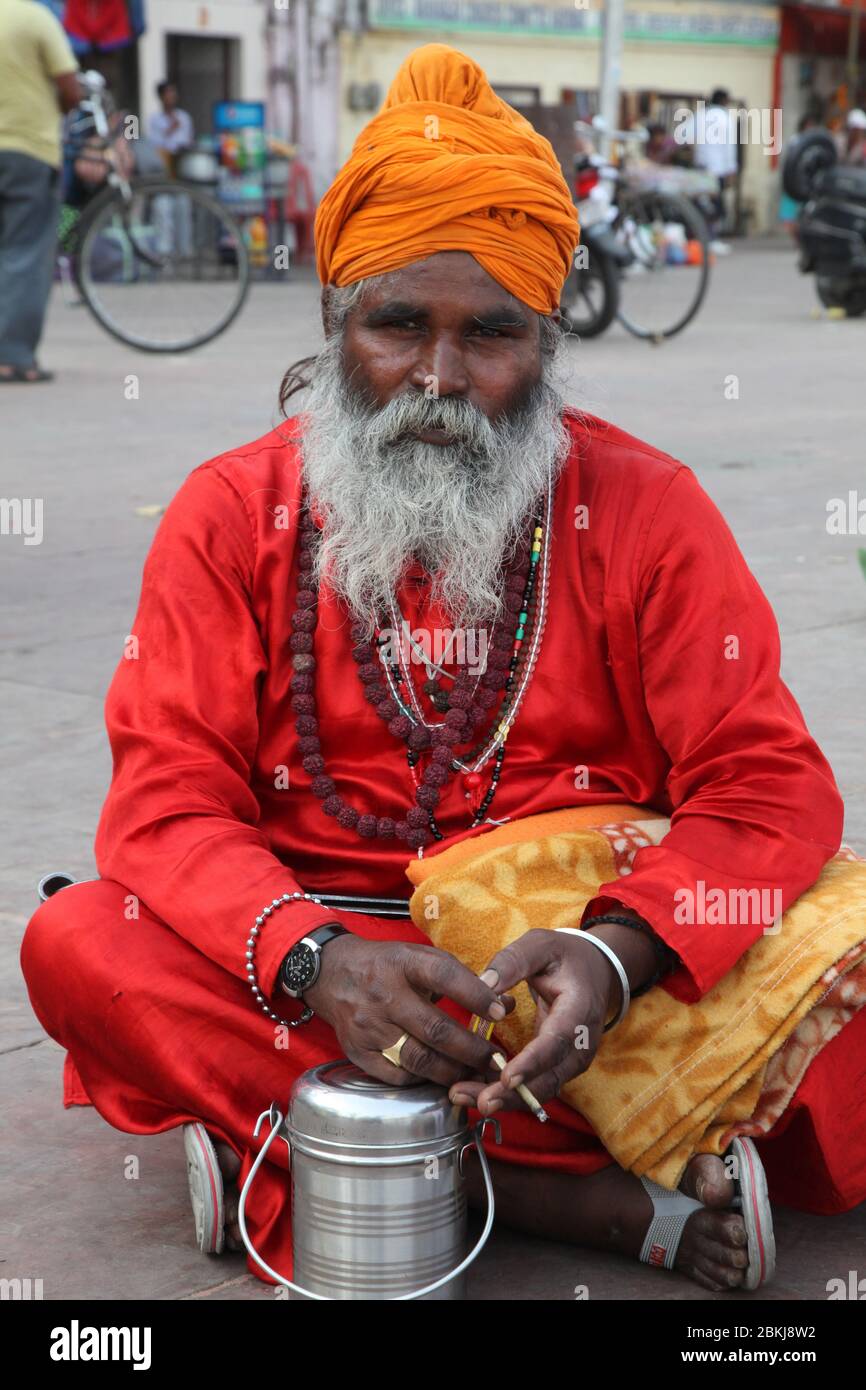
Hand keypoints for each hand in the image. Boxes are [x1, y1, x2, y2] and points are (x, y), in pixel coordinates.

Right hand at [303, 934, 514, 1087]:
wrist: (331, 972)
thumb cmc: (386, 965)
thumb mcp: (419, 957)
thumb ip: (460, 980)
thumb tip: (504, 1005)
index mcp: (403, 963)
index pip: (444, 976)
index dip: (475, 995)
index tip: (500, 1011)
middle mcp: (384, 995)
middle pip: (436, 1029)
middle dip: (472, 1049)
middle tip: (495, 1061)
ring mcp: (369, 1026)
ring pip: (419, 1059)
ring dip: (453, 1071)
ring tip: (474, 1074)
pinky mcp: (358, 1051)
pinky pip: (398, 1075)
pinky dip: (423, 1079)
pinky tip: (440, 1076)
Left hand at [448, 928, 620, 1115]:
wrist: (595, 970)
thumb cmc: (564, 956)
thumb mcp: (540, 945)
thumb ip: (512, 961)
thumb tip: (483, 983)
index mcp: (579, 1008)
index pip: (557, 1040)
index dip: (533, 1062)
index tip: (507, 1078)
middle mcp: (581, 1042)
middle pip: (550, 1077)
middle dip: (514, 1094)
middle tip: (479, 1102)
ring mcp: (573, 1058)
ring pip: (542, 1089)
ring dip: (507, 1100)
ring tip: (467, 1099)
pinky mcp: (560, 1066)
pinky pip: (536, 1086)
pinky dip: (509, 1094)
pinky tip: (477, 1094)